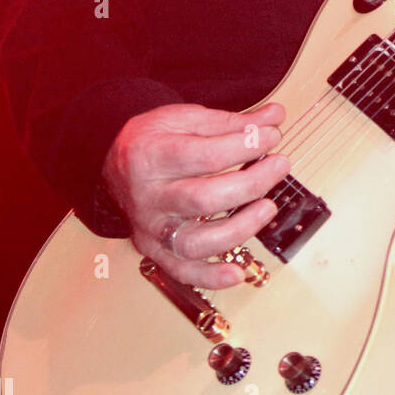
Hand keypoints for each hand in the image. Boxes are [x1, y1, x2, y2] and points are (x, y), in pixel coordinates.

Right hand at [102, 101, 288, 289]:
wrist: (115, 163)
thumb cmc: (153, 139)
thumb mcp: (185, 118)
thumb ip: (231, 122)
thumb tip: (275, 117)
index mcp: (152, 155)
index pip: (207, 155)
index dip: (246, 146)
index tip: (271, 136)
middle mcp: (149, 196)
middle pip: (204, 199)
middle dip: (250, 184)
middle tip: (279, 166)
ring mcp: (151, 228)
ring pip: (196, 242)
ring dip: (239, 229)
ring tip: (268, 208)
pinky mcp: (155, 250)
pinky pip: (183, 271)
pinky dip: (211, 277)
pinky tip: (237, 273)